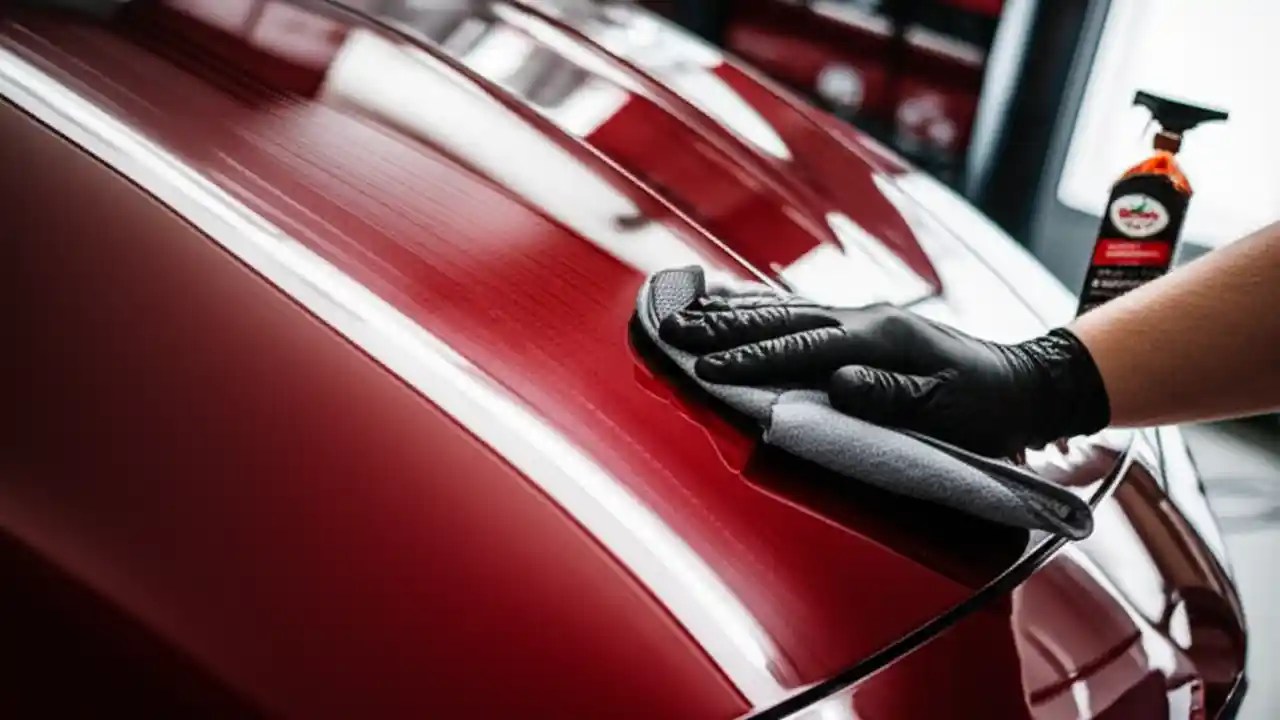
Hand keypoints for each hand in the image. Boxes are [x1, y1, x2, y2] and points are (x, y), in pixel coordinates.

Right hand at [659, 293, 1110, 456]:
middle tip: (672, 331)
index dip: (752, 359)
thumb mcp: (949, 407)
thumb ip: (892, 393)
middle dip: (723, 326)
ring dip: (732, 313)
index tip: (706, 370)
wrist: (1023, 380)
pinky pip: (799, 313)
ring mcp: (861, 317)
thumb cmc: (986, 406)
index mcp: (881, 337)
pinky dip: (760, 309)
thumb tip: (839, 382)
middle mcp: (864, 318)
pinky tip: (734, 307)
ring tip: (685, 314)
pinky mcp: (861, 325)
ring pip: (784, 309)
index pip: (802, 347)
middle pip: (781, 318)